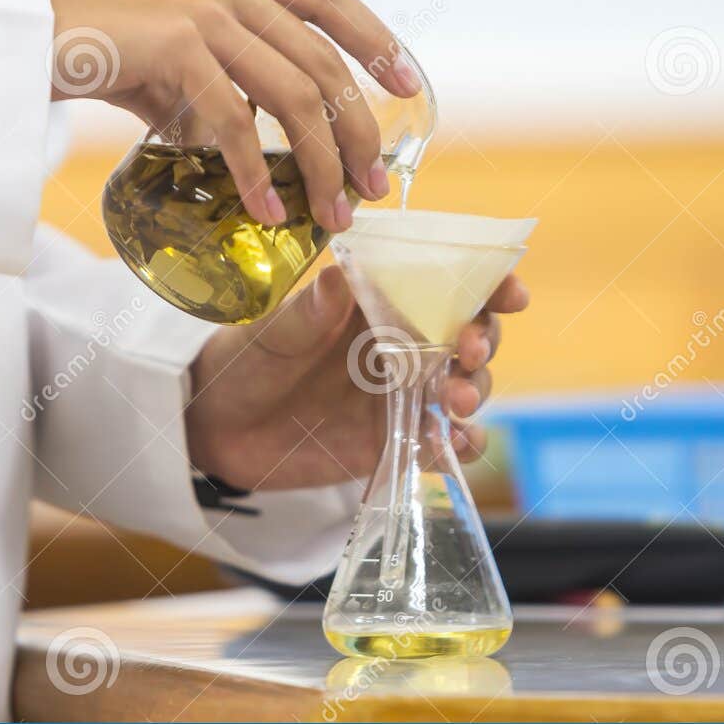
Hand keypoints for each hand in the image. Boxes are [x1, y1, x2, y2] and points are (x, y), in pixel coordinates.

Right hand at [41, 0, 420, 232]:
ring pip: (292, 94)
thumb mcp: (167, 49)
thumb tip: (254, 145)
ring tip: (334, 213)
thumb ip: (218, 78)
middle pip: (321, 61)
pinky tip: (269, 209)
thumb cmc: (85, 43)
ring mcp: (199, 8)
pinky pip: (233, 120)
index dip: (375, 37)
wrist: (7, 29)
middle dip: (357, 131)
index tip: (410, 84)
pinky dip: (256, 172)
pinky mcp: (171, 45)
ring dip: (322, 163)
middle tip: (373, 186)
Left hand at [184, 267, 530, 491]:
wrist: (215, 430)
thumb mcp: (269, 334)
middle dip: (483, 340)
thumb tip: (338, 277)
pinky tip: (456, 445)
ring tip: (455, 401)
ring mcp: (404, 392)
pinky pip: (443, 441)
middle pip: (469, 333)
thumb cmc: (243, 362)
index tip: (508, 293)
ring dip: (475, 390)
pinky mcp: (397, 438)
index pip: (447, 281)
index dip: (488, 282)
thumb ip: (307, 312)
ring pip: (464, 385)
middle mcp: (403, 342)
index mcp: (380, 300)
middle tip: (468, 353)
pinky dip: (460, 445)